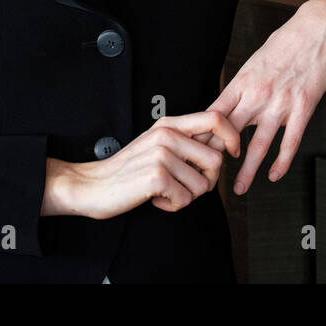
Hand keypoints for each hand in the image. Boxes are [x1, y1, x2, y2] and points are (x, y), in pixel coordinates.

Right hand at [43, 110, 240, 218]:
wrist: (92, 186)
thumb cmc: (128, 170)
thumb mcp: (157, 146)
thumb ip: (185, 142)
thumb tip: (221, 148)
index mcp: (169, 124)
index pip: (215, 118)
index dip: (232, 136)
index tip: (233, 152)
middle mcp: (167, 135)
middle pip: (216, 160)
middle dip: (206, 181)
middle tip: (184, 186)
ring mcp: (161, 155)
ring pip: (202, 185)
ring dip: (186, 197)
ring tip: (164, 192)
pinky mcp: (156, 177)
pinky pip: (185, 200)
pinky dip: (173, 206)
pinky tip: (155, 199)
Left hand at [200, 0, 325, 194]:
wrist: (316, 30)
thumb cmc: (285, 43)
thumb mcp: (254, 62)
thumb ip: (242, 87)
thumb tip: (227, 104)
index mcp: (243, 82)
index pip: (215, 114)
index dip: (202, 135)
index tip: (192, 151)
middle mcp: (258, 95)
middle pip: (230, 132)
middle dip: (216, 158)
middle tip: (205, 177)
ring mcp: (281, 103)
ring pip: (258, 145)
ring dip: (246, 170)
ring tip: (238, 189)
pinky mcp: (303, 109)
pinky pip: (290, 142)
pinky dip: (281, 162)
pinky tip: (274, 176)